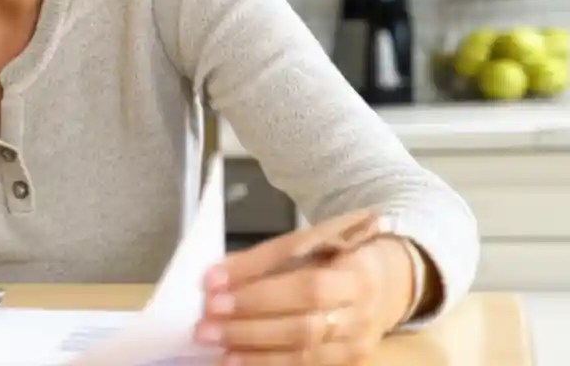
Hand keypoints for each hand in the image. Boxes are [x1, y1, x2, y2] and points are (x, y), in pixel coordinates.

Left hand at [195, 210, 416, 365]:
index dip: (259, 290)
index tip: (213, 286)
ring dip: (254, 353)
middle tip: (205, 325)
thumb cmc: (340, 254)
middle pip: (304, 326)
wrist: (390, 281)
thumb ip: (265, 259)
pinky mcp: (348, 363)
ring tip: (216, 348)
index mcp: (357, 273)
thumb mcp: (311, 241)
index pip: (307, 286)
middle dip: (249, 326)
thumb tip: (215, 277)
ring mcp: (357, 344)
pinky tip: (238, 363)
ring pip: (304, 355)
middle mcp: (362, 314)